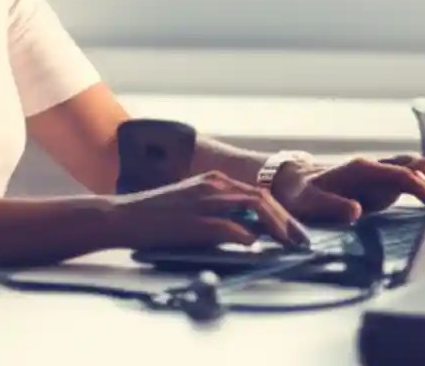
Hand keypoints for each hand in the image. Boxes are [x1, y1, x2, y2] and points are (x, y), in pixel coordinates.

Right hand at [111, 170, 309, 248]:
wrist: (122, 216)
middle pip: (263, 197)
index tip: (296, 231)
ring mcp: (204, 199)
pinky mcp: (193, 218)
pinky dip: (246, 234)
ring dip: (276, 225)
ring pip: (253, 205)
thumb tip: (250, 233)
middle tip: (302, 240)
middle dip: (287, 220)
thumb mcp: (193, 207)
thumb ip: (220, 214)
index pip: (259, 192)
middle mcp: (213, 184)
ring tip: (289, 243)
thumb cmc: (155, 217)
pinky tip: (256, 245)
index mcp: (214, 180)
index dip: (282, 212)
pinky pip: (228, 224)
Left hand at [271, 155, 424, 224]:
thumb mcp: (309, 203)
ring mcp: (379, 173)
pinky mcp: (380, 183)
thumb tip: (356, 210)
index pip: (400, 173)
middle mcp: (374, 167)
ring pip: (415, 167)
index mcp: (361, 169)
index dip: (420, 185)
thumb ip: (331, 206)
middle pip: (414, 164)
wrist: (290, 183)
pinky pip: (410, 178)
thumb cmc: (298, 195)